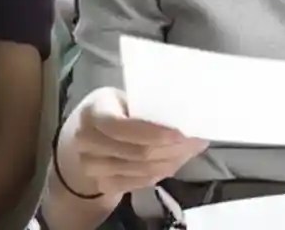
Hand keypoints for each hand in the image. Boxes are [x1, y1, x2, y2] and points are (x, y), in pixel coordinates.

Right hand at [57, 87, 208, 199]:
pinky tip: (174, 163)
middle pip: (138, 152)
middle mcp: (87, 141)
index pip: (122, 127)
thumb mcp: (123, 99)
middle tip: (197, 142)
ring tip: (190, 151)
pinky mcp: (102, 184)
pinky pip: (139, 183)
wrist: (87, 135)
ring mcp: (92, 167)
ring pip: (142, 171)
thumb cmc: (114, 110)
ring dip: (172, 163)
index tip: (182, 133)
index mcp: (94, 112)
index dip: (154, 133)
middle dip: (173, 149)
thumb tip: (190, 117)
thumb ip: (147, 107)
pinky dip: (161, 174)